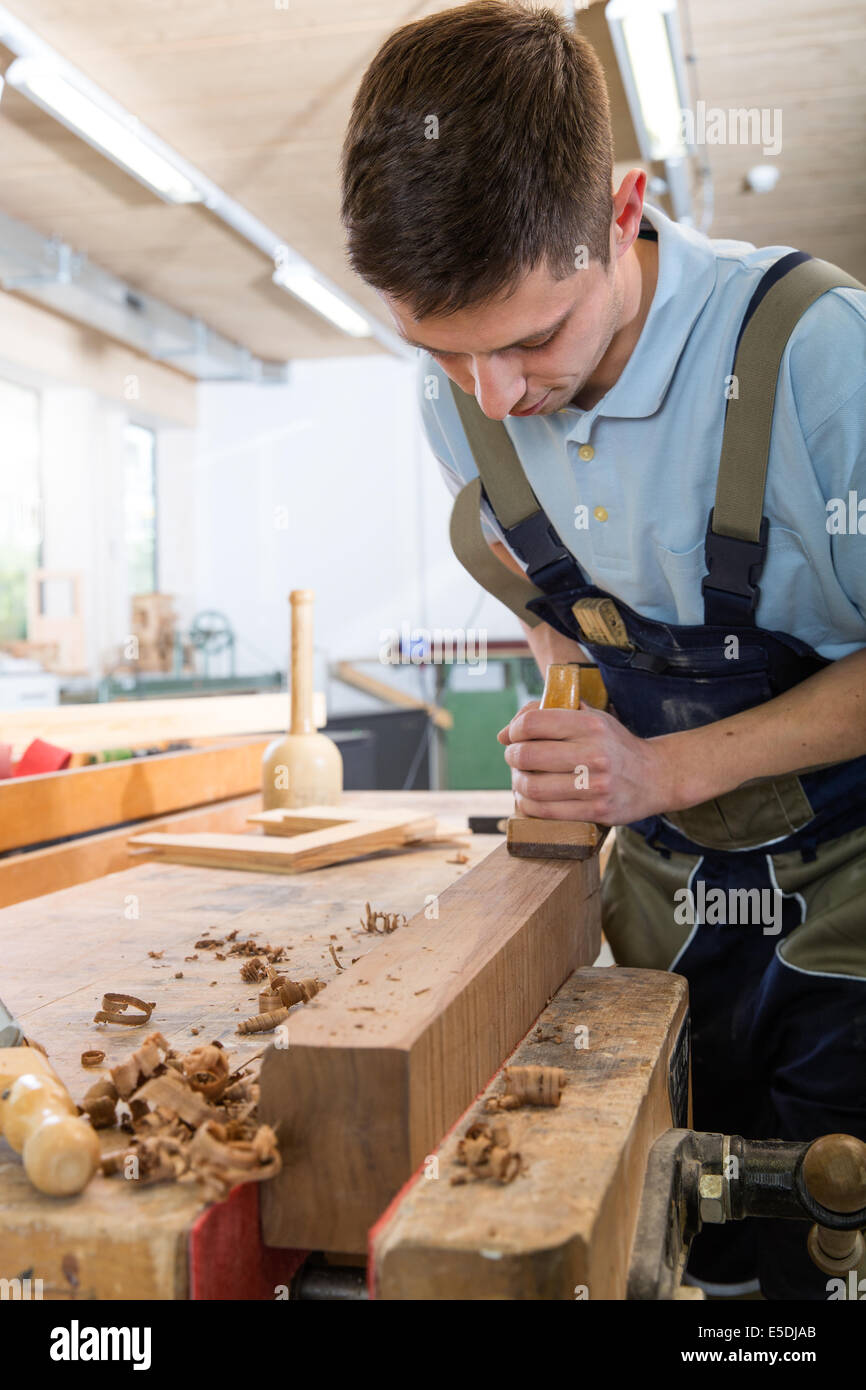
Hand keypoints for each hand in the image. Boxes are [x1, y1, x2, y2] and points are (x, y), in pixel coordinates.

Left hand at [497, 701, 674, 825]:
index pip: (533, 723)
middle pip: (527, 755)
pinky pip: (547, 811)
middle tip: (514, 759)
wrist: (657, 776)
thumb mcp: (591, 718)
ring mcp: (596, 785)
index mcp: (590, 724)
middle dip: (512, 757)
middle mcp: (594, 753)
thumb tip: (503, 734)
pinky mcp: (597, 811)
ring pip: (533, 786)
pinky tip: (528, 799)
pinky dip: (528, 805)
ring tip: (520, 780)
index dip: (514, 730)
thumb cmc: (614, 744)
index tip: (513, 736)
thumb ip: (549, 714)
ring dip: (517, 783)